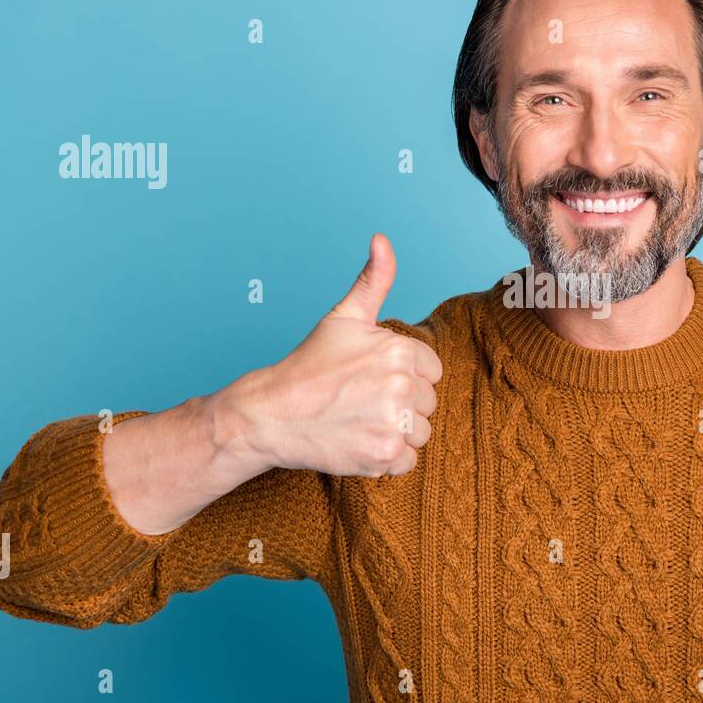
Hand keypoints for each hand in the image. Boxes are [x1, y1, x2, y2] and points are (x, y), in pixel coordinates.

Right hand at [223, 233, 441, 477]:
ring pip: (421, 433)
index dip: (403, 377)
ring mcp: (394, 423)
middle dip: (400, 405)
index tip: (370, 378)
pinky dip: (386, 459)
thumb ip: (373, 280)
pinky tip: (358, 442)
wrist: (270, 414)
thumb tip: (382, 239)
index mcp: (401, 351)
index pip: (431, 371)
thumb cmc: (309, 365)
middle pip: (428, 404)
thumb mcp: (343, 317)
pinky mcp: (384, 456)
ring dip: (396, 433)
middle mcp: (403, 386)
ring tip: (359, 421)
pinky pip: (408, 462)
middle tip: (359, 400)